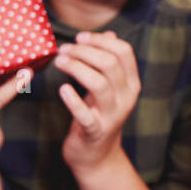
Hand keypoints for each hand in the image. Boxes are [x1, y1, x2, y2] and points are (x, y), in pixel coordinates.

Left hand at [54, 31, 140, 174]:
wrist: (97, 155)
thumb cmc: (99, 114)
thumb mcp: (109, 87)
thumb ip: (111, 61)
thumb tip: (111, 34)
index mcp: (131, 84)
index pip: (124, 52)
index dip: (101, 40)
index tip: (80, 38)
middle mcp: (126, 98)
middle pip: (110, 64)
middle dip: (84, 51)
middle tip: (64, 49)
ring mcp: (112, 115)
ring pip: (99, 83)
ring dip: (76, 68)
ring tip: (59, 62)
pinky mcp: (95, 131)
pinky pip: (85, 114)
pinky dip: (73, 100)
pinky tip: (63, 89)